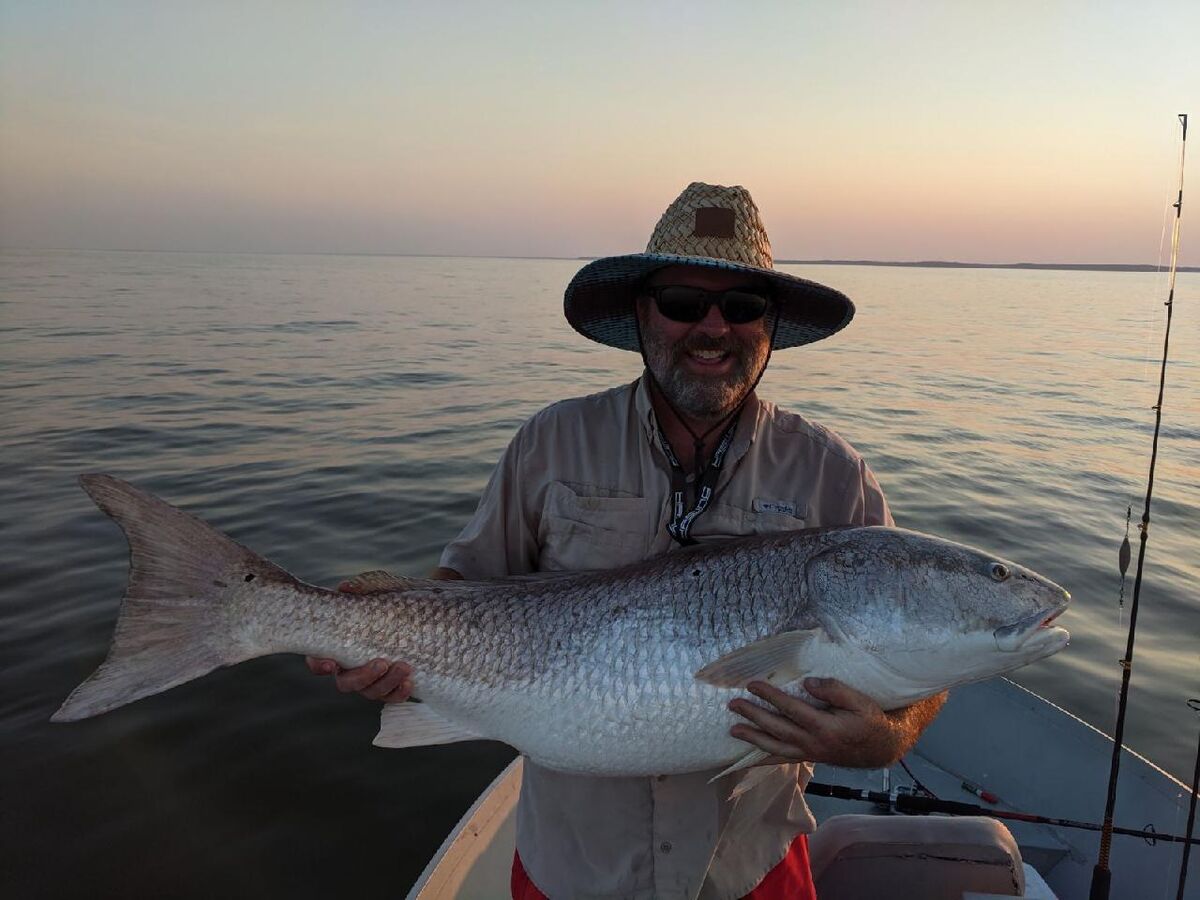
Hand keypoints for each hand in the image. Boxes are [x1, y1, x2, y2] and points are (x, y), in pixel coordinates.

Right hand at [305, 573, 413, 702]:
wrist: (412, 611)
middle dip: (363, 676)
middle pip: (346, 683)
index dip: (319, 665)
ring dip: (386, 683)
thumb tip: (347, 588)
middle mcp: (349, 667)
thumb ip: (360, 588)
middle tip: (382, 663)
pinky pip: (390, 696)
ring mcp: (369, 679)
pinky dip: (399, 693)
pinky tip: (409, 683)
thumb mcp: (374, 589)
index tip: (330, 664)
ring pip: (370, 692)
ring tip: (405, 667)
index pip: (317, 661)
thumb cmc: (383, 600)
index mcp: (337, 646)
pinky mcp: (389, 685)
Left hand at [728, 677, 934, 768]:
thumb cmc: (871, 720)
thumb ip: (835, 690)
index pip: (791, 709)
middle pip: (777, 729)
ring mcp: (810, 753)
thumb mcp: (860, 701)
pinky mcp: (809, 757)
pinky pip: (782, 760)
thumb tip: (808, 683)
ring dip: (753, 738)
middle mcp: (813, 743)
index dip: (770, 696)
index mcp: (825, 727)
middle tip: (733, 704)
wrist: (881, 748)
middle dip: (753, 715)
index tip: (752, 684)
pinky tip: (748, 758)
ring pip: (775, 748)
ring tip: (733, 730)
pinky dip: (764, 760)